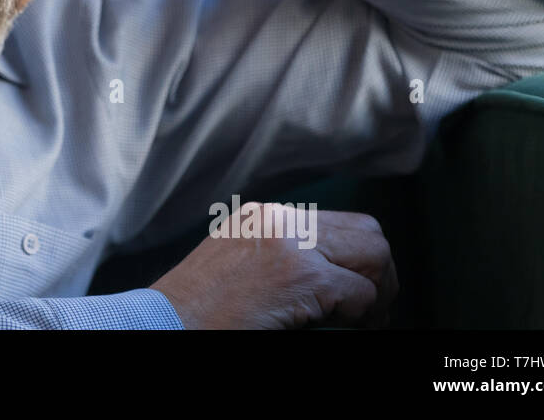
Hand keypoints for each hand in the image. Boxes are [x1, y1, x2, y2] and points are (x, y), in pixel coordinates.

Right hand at [149, 204, 399, 328]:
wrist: (165, 323)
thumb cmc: (197, 309)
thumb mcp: (237, 262)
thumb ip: (279, 254)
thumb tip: (333, 273)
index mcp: (264, 215)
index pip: (342, 222)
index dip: (359, 261)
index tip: (357, 293)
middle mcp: (279, 220)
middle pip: (367, 232)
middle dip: (379, 273)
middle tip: (371, 310)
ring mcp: (290, 246)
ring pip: (373, 255)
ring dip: (378, 293)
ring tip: (363, 321)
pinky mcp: (298, 277)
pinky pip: (359, 294)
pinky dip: (361, 316)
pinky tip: (344, 328)